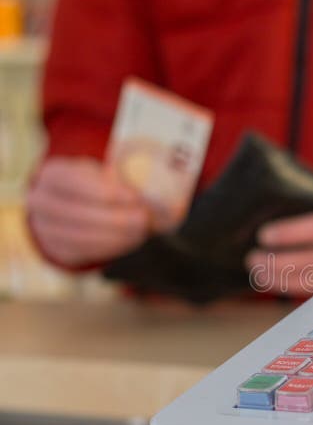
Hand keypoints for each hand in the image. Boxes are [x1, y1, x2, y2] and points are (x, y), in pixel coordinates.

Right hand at [27, 157, 149, 266]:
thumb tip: (159, 199)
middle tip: (144, 218)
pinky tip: (130, 240)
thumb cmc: (95, 184)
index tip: (135, 198)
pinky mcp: (58, 249)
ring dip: (117, 236)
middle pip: (79, 213)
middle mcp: (40, 201)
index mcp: (53, 174)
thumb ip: (123, 180)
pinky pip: (86, 251)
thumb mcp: (104, 173)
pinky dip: (112, 247)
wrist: (69, 204)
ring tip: (142, 231)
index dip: (108, 191)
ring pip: (82, 237)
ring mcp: (45, 228)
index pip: (76, 182)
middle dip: (116, 218)